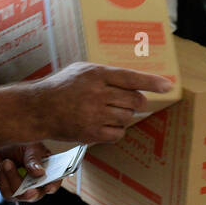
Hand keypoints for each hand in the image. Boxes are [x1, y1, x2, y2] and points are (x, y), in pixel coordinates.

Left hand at [0, 143, 59, 202]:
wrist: (5, 147)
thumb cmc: (23, 146)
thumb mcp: (31, 148)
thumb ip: (35, 160)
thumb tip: (40, 172)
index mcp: (49, 173)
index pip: (54, 183)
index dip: (52, 186)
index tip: (47, 186)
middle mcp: (38, 186)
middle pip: (34, 195)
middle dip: (26, 190)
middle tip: (20, 180)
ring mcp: (24, 191)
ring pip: (18, 195)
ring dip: (11, 178)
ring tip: (6, 161)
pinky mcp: (11, 192)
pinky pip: (6, 192)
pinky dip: (2, 178)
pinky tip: (1, 164)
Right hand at [39, 62, 173, 144]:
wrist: (38, 109)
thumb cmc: (62, 87)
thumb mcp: (82, 70)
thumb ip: (107, 74)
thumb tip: (136, 81)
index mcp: (96, 74)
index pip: (131, 77)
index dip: (152, 82)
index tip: (168, 87)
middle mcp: (97, 93)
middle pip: (135, 100)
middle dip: (138, 102)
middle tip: (130, 102)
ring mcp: (94, 115)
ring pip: (128, 117)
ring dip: (124, 116)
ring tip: (107, 112)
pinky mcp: (91, 133)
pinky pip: (118, 134)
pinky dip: (116, 130)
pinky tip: (104, 125)